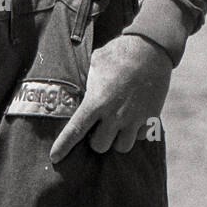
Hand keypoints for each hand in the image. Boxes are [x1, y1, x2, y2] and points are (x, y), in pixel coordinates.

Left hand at [49, 34, 171, 162]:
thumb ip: (88, 83)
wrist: (151, 49)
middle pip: (100, 146)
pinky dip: (134, 132)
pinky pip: (140, 138)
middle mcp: (115, 114)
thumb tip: (83, 94)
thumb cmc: (118, 53)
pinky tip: (132, 118)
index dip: (64, 146)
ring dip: (116, 139)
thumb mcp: (96, 63)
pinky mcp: (151, 118)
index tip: (55, 158)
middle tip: (97, 127)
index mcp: (97, 101)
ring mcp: (134, 118)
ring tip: (115, 125)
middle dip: (96, 140)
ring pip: (121, 147)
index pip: (76, 130)